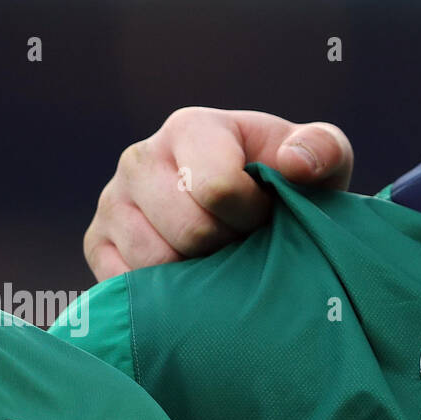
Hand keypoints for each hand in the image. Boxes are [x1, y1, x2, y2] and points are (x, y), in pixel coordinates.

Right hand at [84, 107, 353, 280]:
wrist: (259, 211)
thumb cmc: (291, 181)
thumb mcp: (322, 157)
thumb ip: (322, 149)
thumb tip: (293, 164)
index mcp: (191, 127)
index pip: (217, 187)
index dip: (253, 214)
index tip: (267, 213)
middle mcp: (140, 158)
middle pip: (188, 229)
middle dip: (229, 245)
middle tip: (246, 238)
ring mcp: (112, 202)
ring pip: (154, 262)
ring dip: (199, 272)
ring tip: (221, 253)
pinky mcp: (97, 244)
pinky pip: (125, 285)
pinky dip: (165, 293)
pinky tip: (191, 274)